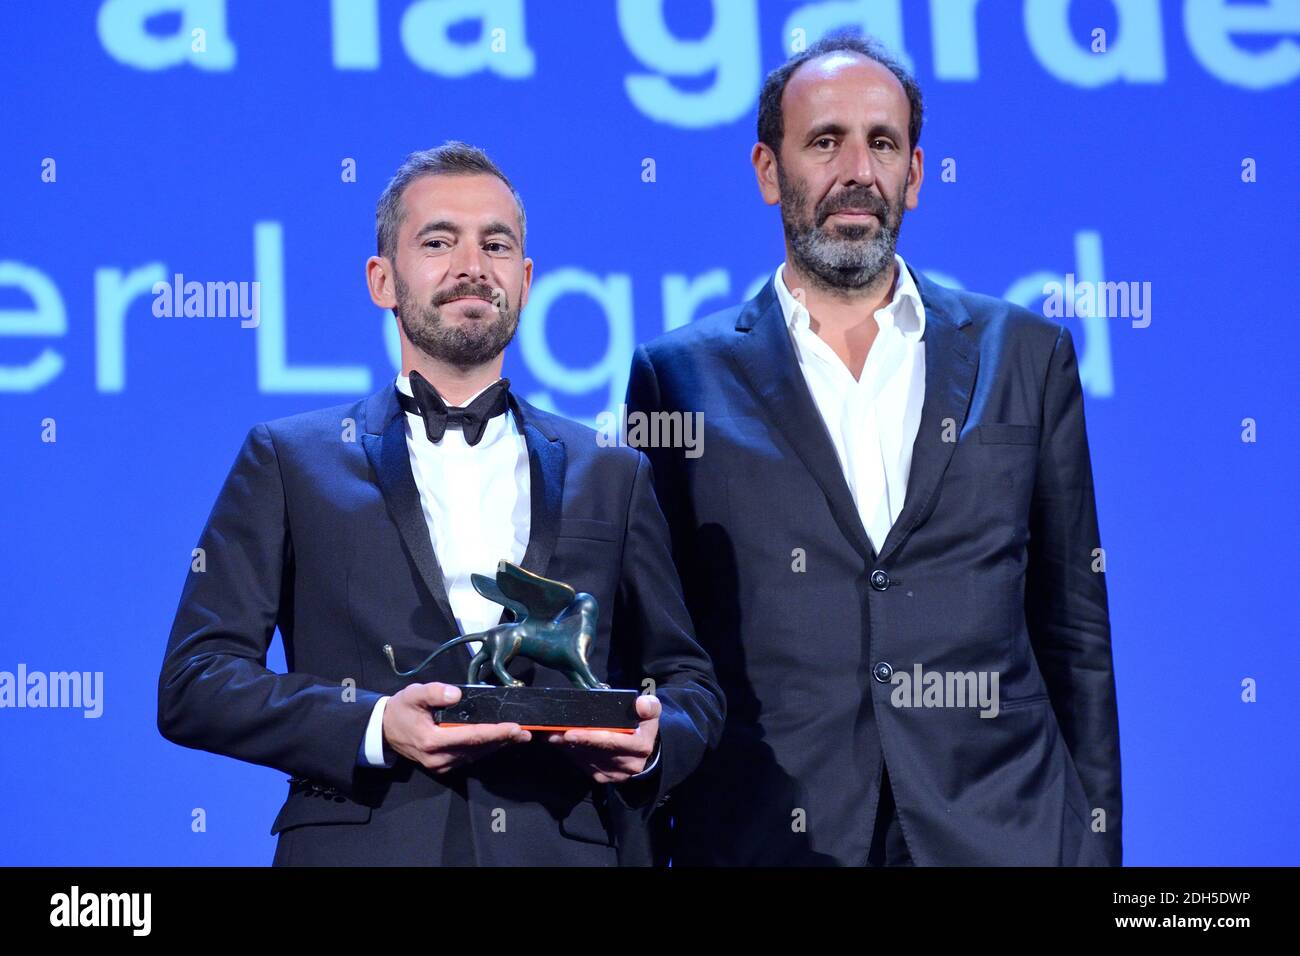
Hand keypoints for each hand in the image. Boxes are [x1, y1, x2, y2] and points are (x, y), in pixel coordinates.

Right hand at [382, 682, 529, 773]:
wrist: (385, 730)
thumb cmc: (401, 709)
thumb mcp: (413, 694)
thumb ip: (434, 692)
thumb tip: (457, 694)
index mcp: (431, 741)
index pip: (470, 737)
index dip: (494, 732)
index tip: (514, 727)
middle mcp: (438, 758)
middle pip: (477, 749)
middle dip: (503, 740)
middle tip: (526, 732)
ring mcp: (441, 766)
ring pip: (476, 756)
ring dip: (498, 746)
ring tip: (519, 736)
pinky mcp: (443, 768)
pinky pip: (469, 758)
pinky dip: (486, 749)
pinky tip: (499, 741)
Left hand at [546, 694, 659, 782]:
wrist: (643, 748)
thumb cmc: (643, 724)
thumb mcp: (651, 711)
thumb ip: (648, 706)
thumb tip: (641, 704)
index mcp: (640, 747)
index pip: (612, 742)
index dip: (590, 737)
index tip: (570, 732)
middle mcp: (628, 765)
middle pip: (594, 752)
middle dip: (571, 741)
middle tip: (551, 732)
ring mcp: (614, 774)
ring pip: (585, 759)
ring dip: (566, 747)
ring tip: (550, 734)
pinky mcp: (603, 778)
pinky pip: (582, 765)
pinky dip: (569, 753)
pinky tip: (559, 742)